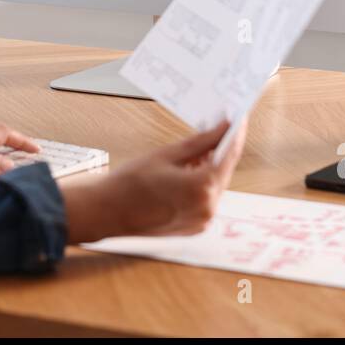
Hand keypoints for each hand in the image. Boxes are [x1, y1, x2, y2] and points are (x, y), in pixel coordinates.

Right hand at [61, 118, 246, 243]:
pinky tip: (191, 167)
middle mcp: (206, 209)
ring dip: (212, 166)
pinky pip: (205, 198)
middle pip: (224, 171)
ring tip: (202, 146)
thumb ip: (200, 142)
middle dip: (223, 149)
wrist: (106, 212)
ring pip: (215, 185)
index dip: (235, 133)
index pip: (229, 155)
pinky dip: (202, 182)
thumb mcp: (166, 154)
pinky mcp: (193, 227)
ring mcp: (201, 221)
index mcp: (201, 189)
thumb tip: (223, 129)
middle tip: (221, 127)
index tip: (239, 117)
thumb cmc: (130, 183)